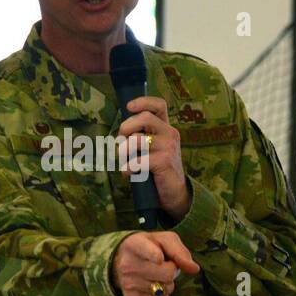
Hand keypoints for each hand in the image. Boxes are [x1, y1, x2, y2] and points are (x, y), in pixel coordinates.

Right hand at [111, 231, 200, 295]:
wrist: (124, 258)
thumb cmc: (149, 246)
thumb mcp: (164, 239)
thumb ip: (180, 251)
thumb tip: (194, 269)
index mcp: (134, 244)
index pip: (145, 251)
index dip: (154, 255)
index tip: (159, 258)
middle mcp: (127, 264)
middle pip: (167, 273)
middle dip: (172, 270)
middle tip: (166, 265)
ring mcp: (127, 282)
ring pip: (165, 288)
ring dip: (167, 282)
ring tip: (157, 273)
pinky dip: (163, 294)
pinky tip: (154, 284)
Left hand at [118, 96, 190, 220]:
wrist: (175, 193)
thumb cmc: (158, 169)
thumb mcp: (152, 148)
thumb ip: (141, 136)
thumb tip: (121, 131)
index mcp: (166, 127)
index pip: (158, 105)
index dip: (142, 102)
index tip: (128, 107)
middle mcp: (170, 133)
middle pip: (144, 118)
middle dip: (126, 127)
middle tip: (121, 141)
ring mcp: (168, 147)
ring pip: (137, 139)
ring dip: (124, 150)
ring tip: (123, 160)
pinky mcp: (164, 162)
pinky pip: (137, 160)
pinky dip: (127, 168)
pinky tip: (127, 173)